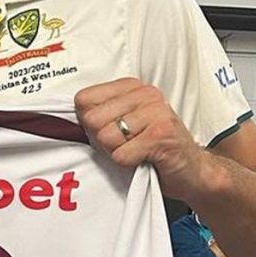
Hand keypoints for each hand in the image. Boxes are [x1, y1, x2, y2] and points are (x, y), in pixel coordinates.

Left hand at [74, 77, 206, 198]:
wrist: (192, 169)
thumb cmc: (152, 147)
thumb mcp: (122, 124)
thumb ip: (98, 116)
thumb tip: (63, 120)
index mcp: (131, 86)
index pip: (83, 100)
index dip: (88, 123)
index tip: (110, 130)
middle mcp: (145, 94)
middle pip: (91, 120)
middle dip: (102, 141)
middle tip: (126, 144)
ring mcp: (156, 112)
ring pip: (106, 138)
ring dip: (117, 153)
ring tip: (137, 150)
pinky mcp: (161, 135)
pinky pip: (122, 155)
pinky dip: (129, 163)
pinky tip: (145, 158)